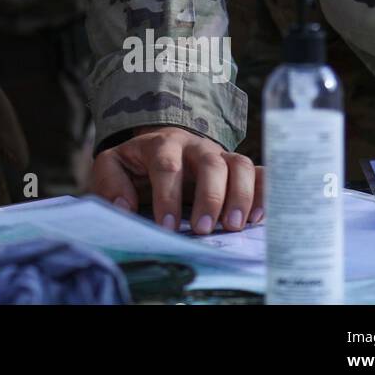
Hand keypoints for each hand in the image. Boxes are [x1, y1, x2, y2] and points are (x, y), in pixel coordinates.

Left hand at [90, 126, 263, 235]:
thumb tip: (124, 208)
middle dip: (209, 197)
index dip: (167, 196)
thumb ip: (110, 183)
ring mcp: (220, 155)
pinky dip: (264, 193)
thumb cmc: (137, 164)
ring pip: (240, 165)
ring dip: (240, 196)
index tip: (166, 226)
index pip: (167, 166)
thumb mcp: (113, 166)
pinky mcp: (237, 168)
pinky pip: (260, 173)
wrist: (160, 147)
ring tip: (233, 227)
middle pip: (210, 163)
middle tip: (202, 229)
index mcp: (161, 144)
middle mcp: (195, 146)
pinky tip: (258, 218)